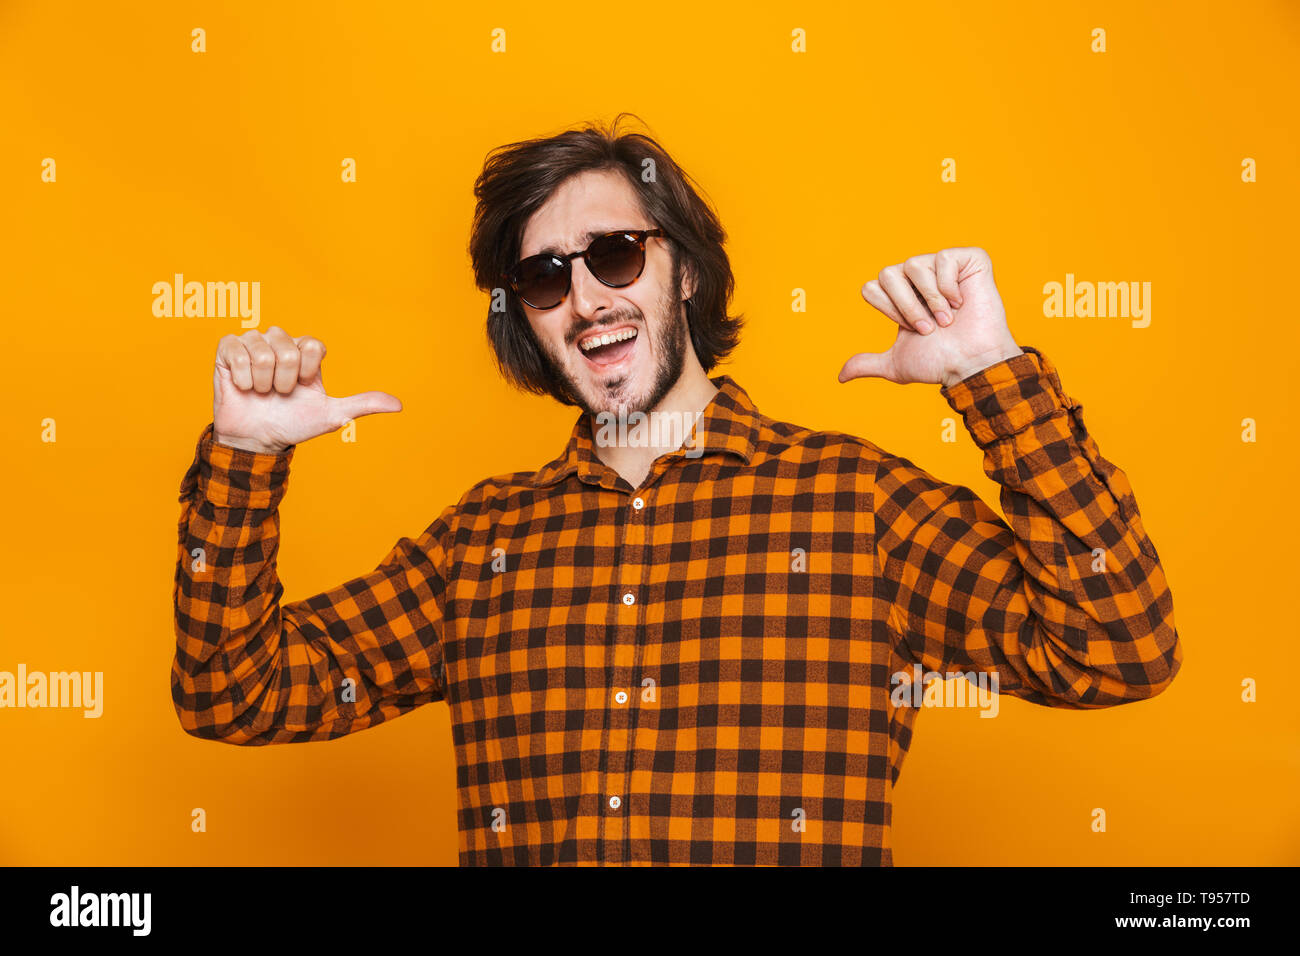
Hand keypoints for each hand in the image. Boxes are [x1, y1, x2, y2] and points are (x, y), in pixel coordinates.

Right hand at [212, 327, 401, 453]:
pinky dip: (242, 377)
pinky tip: (243, 387)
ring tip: (260, 391)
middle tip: (279, 393)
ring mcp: (253, 343)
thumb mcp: (332, 415)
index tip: (302, 387)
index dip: (306, 371)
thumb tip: (399, 405)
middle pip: (287, 348)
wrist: (258, 439)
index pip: (312, 346)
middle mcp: (280, 341)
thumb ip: (362, 404)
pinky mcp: (228, 349)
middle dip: (284, 379)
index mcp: (305, 352)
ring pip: (262, 351)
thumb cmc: (294, 423)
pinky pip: (236, 350)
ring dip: (262, 381)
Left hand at [837, 246, 1022, 387]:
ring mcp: (943, 266)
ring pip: (914, 264)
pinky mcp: (969, 259)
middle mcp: (918, 278)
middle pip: (887, 273)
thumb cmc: (940, 362)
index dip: (889, 309)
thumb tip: (840, 376)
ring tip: (947, 318)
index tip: (911, 329)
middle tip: (928, 327)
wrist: (971, 363)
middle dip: (905, 306)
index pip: (872, 287)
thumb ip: (868, 363)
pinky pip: (944, 257)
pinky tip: (962, 301)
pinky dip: (950, 285)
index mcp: (901, 296)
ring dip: (930, 299)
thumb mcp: (896, 364)